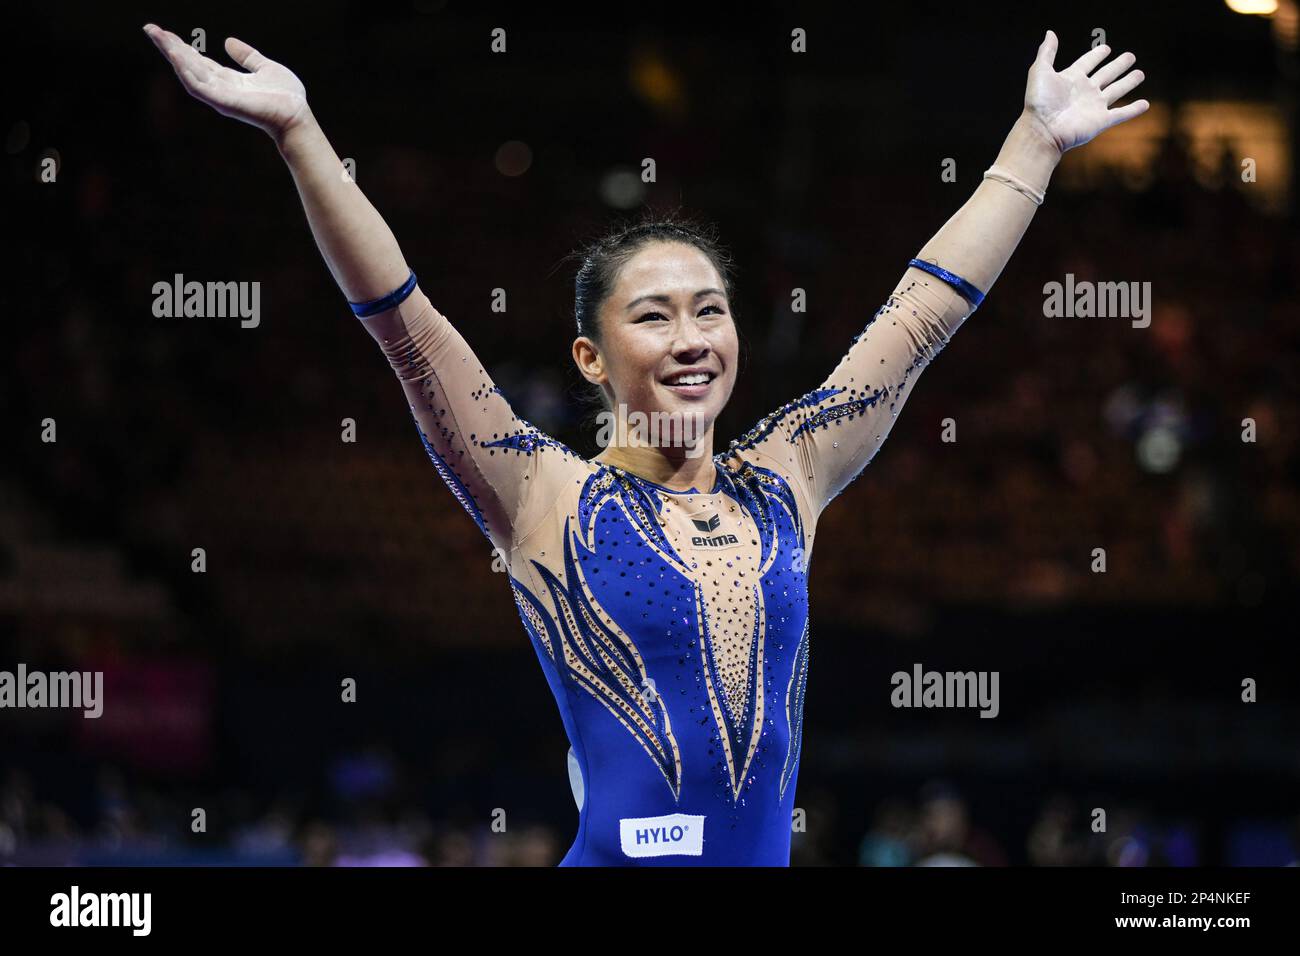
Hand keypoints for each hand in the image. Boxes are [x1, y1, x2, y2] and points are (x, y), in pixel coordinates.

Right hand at [143, 23, 311, 142]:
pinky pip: (199, 86)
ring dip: (172, 55)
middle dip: (169, 47)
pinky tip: (175, 54)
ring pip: (188, 73)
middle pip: (188, 64)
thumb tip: (229, 41)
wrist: (297, 116)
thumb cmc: (286, 97)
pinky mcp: (224, 102)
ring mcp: (220, 96)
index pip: (198, 61)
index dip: (181, 47)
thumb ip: (248, 56)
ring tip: (157, 36)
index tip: (164, 32)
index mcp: (228, 79)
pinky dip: (186, 70)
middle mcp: (220, 87)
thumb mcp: (265, 67)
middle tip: (150, 29)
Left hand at [1023, 30, 1148, 153]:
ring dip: (1128, 82)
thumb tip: (1050, 33)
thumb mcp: (1040, 71)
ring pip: (1116, 91)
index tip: (1106, 48)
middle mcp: (1085, 91)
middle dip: (1118, 66)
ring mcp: (1094, 106)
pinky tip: (1145, 104)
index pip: (1087, 62)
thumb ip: (1047, 52)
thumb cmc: (1038, 102)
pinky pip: (1121, 114)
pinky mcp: (1101, 120)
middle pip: (1106, 74)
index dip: (1096, 55)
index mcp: (1071, 78)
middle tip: (1130, 57)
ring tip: (1140, 74)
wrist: (1042, 130)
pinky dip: (1133, 110)